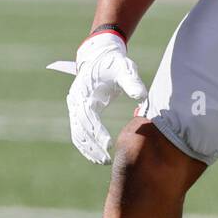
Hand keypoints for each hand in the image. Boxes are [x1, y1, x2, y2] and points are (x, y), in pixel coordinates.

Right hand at [48, 31, 146, 164]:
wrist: (100, 55)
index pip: (88, 117)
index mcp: (85, 92)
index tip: (109, 145)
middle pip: (80, 129)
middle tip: (106, 160)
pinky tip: (96, 155)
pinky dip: (86, 144)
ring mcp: (75, 106)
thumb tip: (142, 96)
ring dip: (88, 148)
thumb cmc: (114, 63)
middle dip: (92, 146)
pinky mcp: (78, 110)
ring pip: (77, 133)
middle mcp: (76, 101)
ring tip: (102, 161)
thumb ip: (132, 82)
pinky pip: (79, 131)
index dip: (97, 132)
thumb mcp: (125, 69)